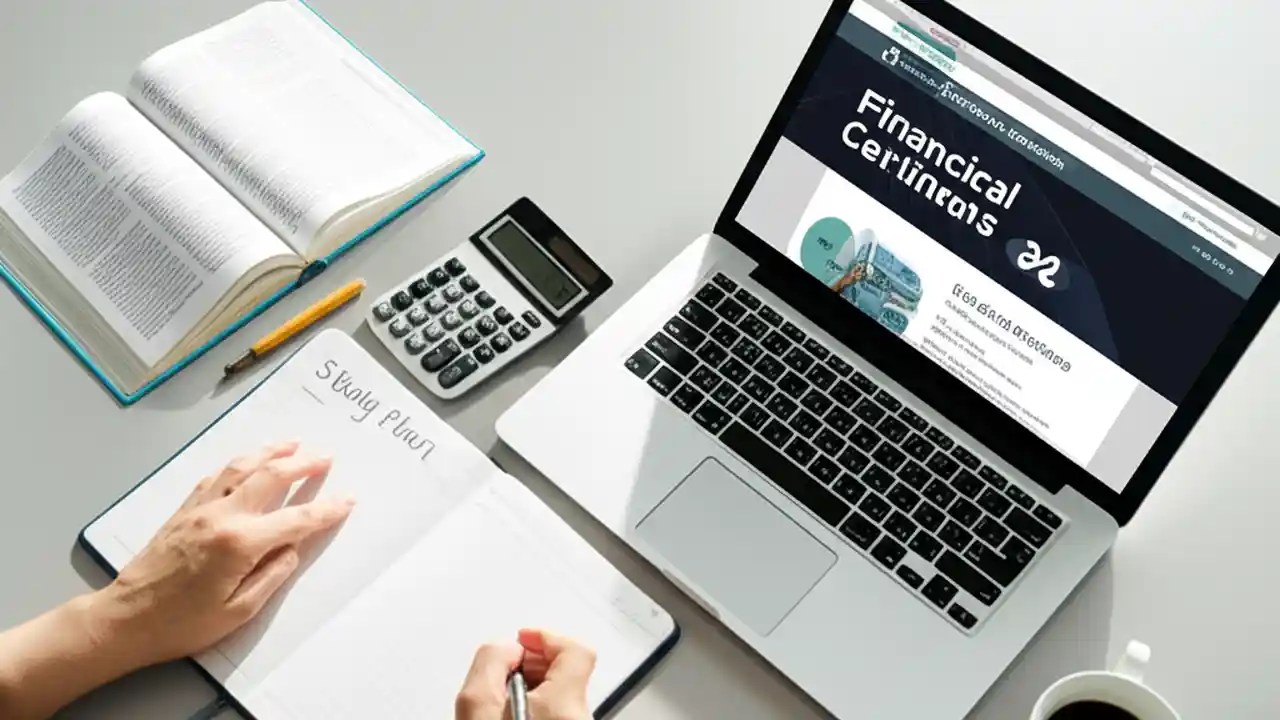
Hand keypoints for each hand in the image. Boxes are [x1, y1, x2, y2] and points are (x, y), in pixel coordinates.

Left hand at [89, 441, 353, 667]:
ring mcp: (199, 509)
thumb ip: (272, 575)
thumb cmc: (183, 624)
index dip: (325, 510)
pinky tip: (245, 464)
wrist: (126, 620)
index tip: (347, 499)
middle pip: (270, 477)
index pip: (295, 520)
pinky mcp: (182, 511)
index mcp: (241, 543)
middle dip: (302, 464)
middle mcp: (222, 516)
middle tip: (324, 456)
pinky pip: (214, 477)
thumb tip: (291, 548)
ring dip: (269, 452)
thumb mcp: (239, 611)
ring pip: (240, 467)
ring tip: (290, 444)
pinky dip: (236, 465)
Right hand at [456, 629, 595, 719]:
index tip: (525, 637)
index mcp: (562, 707)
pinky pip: (558, 710)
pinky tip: (514, 712)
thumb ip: (490, 663)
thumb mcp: (476, 704)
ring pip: (561, 691)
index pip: (576, 649)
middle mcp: (578, 718)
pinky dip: (537, 702)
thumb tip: (505, 647)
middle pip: (567, 669)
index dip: (547, 636)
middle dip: (535, 660)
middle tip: (508, 669)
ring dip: (534, 683)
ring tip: (505, 696)